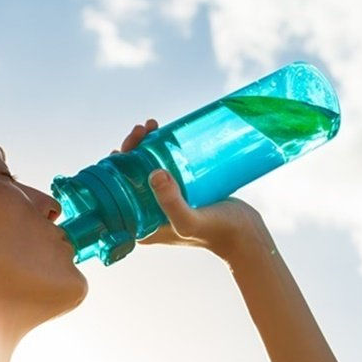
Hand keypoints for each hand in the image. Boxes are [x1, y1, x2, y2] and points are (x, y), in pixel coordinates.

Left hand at [113, 118, 274, 259]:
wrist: (246, 236)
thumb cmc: (217, 233)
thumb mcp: (190, 221)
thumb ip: (172, 204)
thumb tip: (154, 174)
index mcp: (140, 226)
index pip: (116, 193)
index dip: (115, 168)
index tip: (124, 147)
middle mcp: (147, 215)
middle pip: (129, 177)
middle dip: (130, 150)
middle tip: (143, 129)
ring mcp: (163, 204)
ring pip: (146, 170)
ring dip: (144, 146)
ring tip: (152, 126)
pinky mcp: (180, 193)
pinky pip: (164, 168)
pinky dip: (161, 151)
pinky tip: (164, 134)